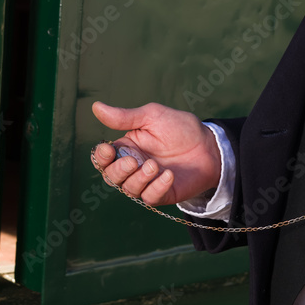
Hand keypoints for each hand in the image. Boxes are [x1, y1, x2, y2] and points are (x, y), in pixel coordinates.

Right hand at [91, 101, 221, 204]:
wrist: (209, 145)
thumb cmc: (180, 128)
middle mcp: (133, 167)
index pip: (103, 158)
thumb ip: (125, 117)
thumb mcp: (152, 117)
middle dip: (119, 170)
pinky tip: (169, 175)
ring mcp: (147, 182)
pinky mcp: (163, 194)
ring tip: (155, 165)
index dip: (101, 157)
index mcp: (126, 148)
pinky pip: (150, 198)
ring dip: (139, 179)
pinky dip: (156, 188)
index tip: (109, 150)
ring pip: (129, 189)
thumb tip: (95, 107)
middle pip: (111, 177)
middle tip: (134, 160)